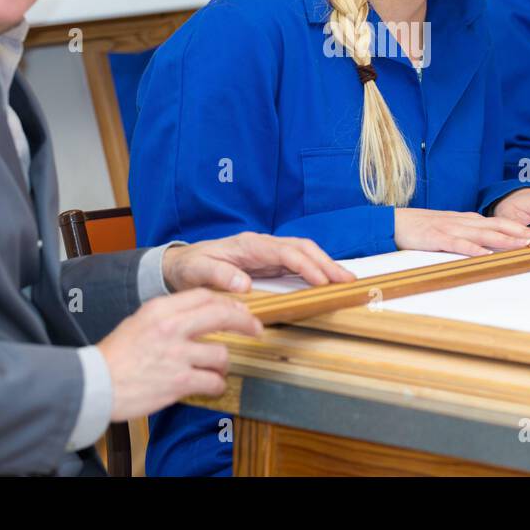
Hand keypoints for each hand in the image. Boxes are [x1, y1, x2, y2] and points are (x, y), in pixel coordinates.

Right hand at [97, 289, 260, 421]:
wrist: (95, 385)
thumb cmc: (116, 356)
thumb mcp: (139, 322)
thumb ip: (169, 315)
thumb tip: (200, 314)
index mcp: (160, 309)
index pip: (204, 296)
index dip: (228, 302)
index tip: (239, 309)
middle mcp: (171, 328)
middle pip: (223, 315)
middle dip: (245, 322)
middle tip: (255, 329)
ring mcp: (178, 355)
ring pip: (222, 353)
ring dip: (222, 364)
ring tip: (215, 369)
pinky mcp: (180, 382)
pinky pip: (214, 381)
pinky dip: (216, 385)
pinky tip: (210, 386)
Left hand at [162, 232, 353, 293]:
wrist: (182, 264)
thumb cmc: (191, 266)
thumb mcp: (198, 272)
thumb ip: (219, 276)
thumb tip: (244, 285)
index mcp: (249, 245)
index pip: (285, 252)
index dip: (305, 265)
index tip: (322, 281)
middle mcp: (263, 245)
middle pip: (302, 248)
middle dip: (326, 262)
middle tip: (346, 280)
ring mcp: (268, 253)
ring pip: (304, 253)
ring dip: (326, 265)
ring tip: (345, 281)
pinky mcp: (270, 263)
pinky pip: (298, 263)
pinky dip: (316, 270)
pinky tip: (327, 282)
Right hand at [393, 208, 529, 256]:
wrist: (393, 222)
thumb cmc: (422, 228)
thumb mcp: (451, 228)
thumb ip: (470, 233)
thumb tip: (490, 243)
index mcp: (469, 220)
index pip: (502, 224)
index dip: (524, 230)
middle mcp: (465, 222)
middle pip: (500, 227)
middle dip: (524, 234)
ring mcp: (452, 229)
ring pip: (485, 233)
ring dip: (506, 239)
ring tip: (525, 245)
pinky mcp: (438, 237)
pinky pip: (459, 244)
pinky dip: (474, 249)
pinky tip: (486, 255)